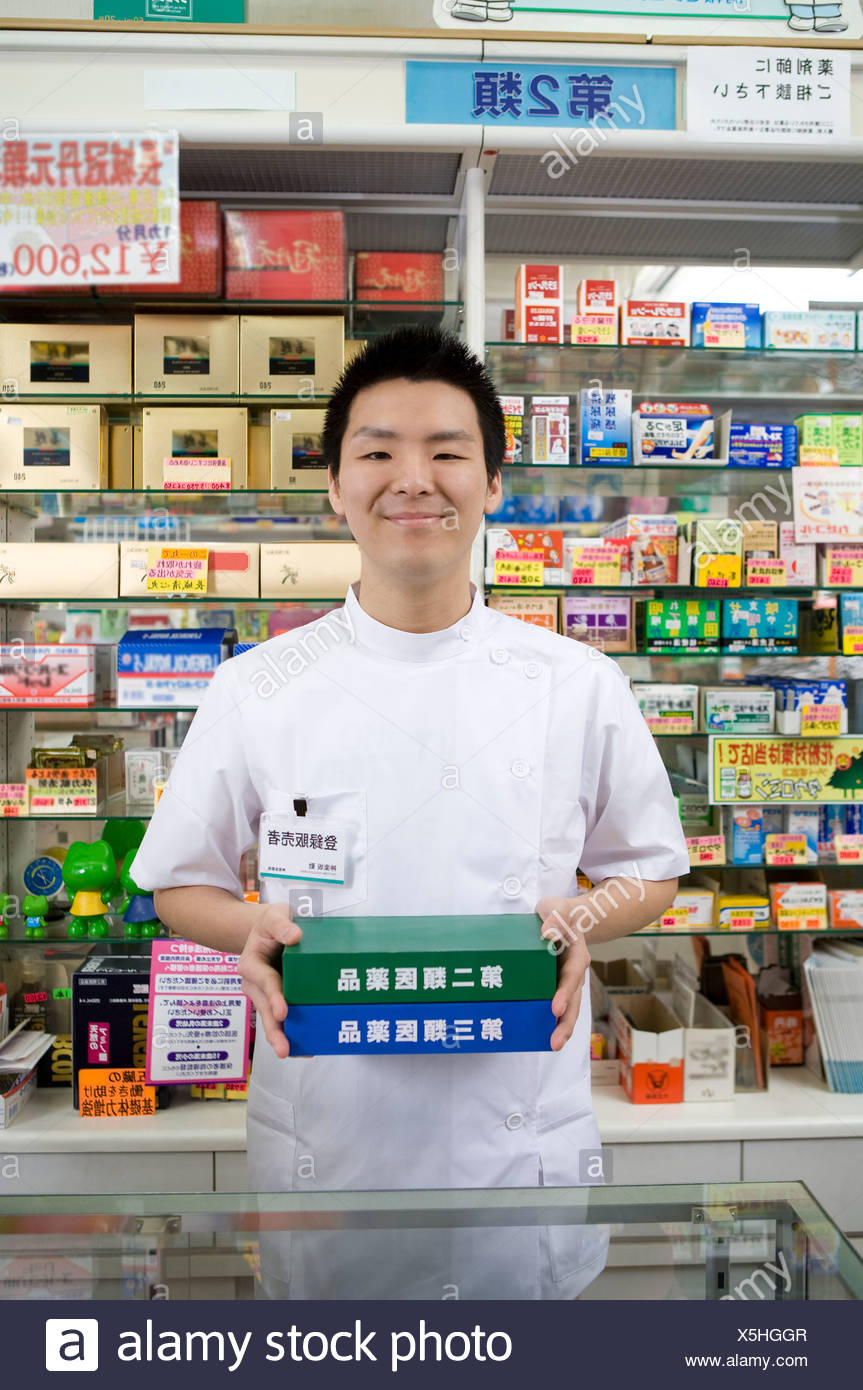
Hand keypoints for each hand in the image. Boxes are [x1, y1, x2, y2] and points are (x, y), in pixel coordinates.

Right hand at [238, 903, 301, 1059]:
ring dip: (280, 1037)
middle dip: (274, 1029)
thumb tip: (295, 935)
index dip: (273, 996)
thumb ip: (281, 924)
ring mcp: (264, 996)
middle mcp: (254, 984)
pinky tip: (304, 1048)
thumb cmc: (272, 922)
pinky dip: (291, 1034)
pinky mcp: (276, 1001)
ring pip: (271, 1019)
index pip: (264, 980)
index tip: (282, 1011)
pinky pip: (281, 1020)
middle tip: (283, 1047)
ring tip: (290, 1054)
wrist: (269, 930)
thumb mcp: (274, 915)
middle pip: (264, 1009)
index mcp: (251, 963)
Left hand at [535, 895, 590, 1051]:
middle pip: (574, 1000)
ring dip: (562, 1028)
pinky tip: (542, 1036)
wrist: (565, 918)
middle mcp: (576, 973)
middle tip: (556, 1041)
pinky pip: (558, 1007)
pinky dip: (553, 1022)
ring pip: (569, 1008)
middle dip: (566, 1022)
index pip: (573, 976)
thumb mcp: (557, 909)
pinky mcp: (557, 987)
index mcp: (578, 954)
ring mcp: (567, 982)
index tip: (555, 1008)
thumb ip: (555, 918)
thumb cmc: (560, 914)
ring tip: (553, 1045)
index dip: (564, 993)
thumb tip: (547, 933)